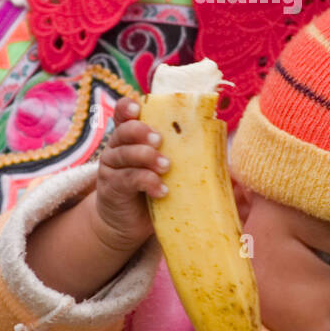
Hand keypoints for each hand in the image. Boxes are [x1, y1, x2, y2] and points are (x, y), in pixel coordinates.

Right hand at [92, 95, 169, 255]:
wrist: (130, 223)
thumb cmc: (154, 187)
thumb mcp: (166, 167)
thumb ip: (180, 151)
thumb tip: (218, 140)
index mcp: (129, 136)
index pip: (123, 113)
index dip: (128, 107)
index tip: (138, 107)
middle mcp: (116, 147)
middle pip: (124, 130)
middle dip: (142, 132)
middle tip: (159, 140)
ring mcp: (111, 167)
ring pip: (125, 154)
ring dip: (147, 157)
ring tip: (166, 167)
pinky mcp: (112, 187)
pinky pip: (127, 179)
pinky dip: (147, 182)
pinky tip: (161, 190)